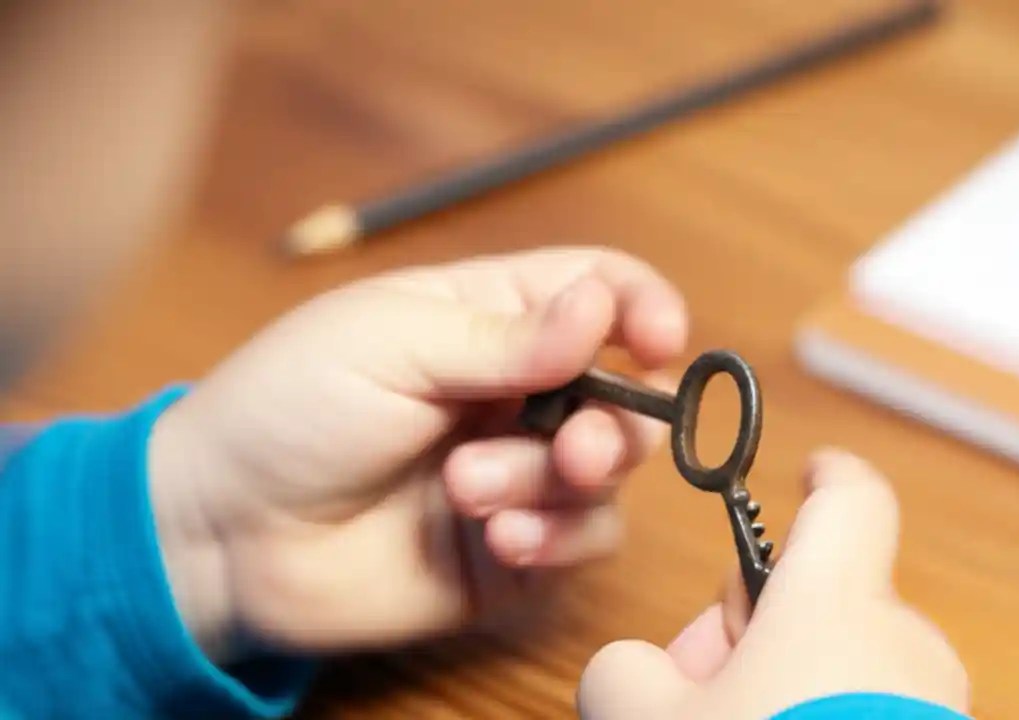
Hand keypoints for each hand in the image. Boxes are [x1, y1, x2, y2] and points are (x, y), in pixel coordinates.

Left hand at [146, 247, 687, 661]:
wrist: (222, 532)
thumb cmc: (288, 407)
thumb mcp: (391, 342)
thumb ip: (507, 337)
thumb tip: (604, 307)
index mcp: (491, 319)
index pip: (602, 292)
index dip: (645, 308)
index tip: (660, 341)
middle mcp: (518, 393)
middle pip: (628, 394)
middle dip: (617, 423)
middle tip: (574, 448)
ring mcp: (518, 474)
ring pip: (610, 476)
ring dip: (557, 485)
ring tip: (468, 493)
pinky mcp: (512, 551)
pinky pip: (582, 543)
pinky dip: (555, 540)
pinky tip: (495, 538)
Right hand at [577, 450, 968, 718]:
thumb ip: (624, 672)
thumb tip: (635, 673)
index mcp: (836, 602)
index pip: (851, 498)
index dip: (824, 476)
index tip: (805, 473)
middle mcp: (901, 643)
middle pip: (821, 596)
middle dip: (753, 631)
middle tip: (693, 685)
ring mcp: (935, 706)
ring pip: (844, 666)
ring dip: (784, 688)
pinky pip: (874, 714)